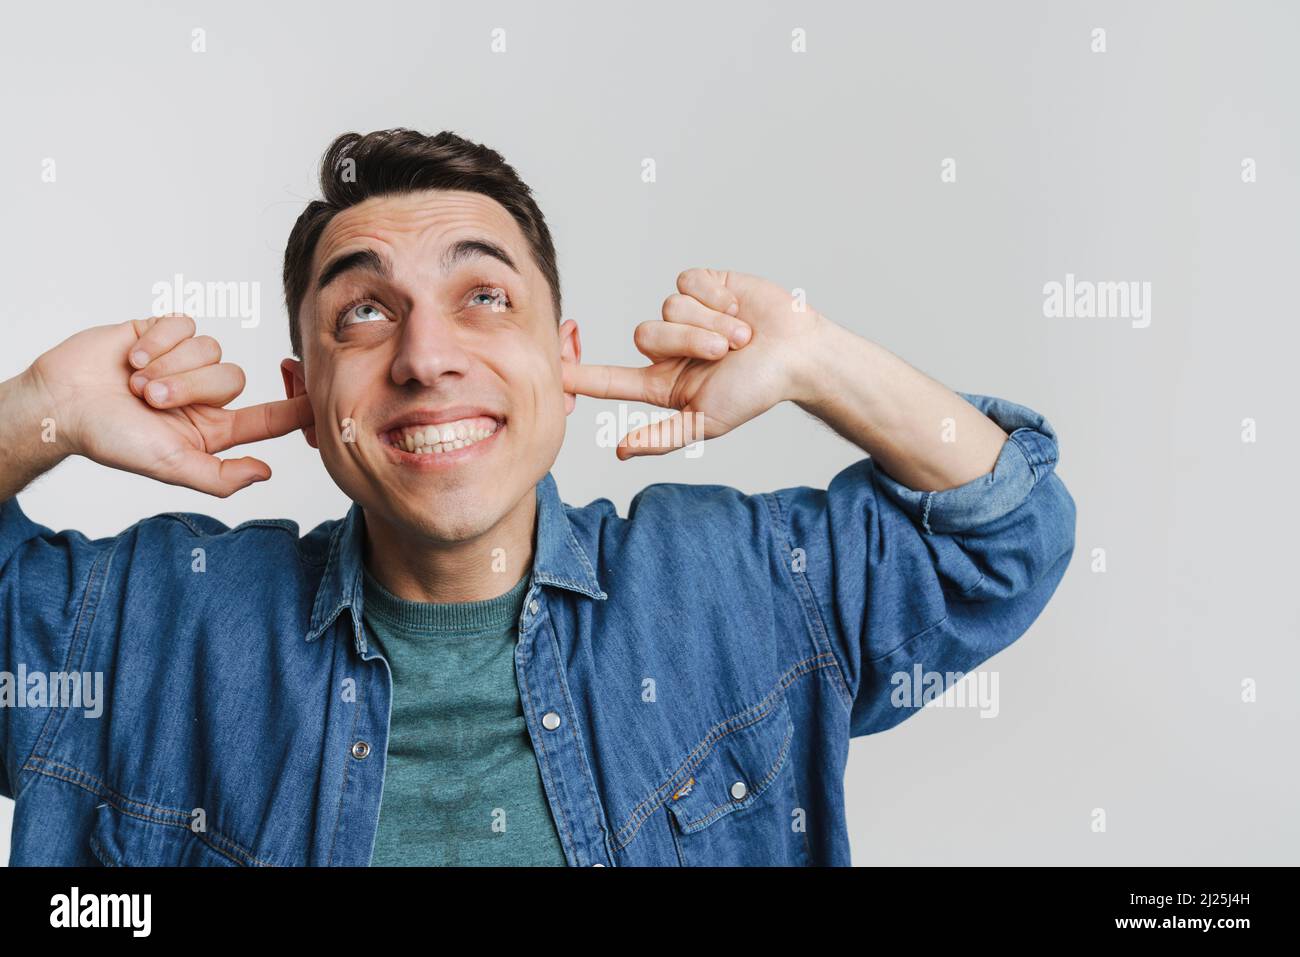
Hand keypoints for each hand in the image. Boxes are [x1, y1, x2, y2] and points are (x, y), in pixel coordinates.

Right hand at [27, 314, 312, 495]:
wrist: (60, 401)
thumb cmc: (110, 439)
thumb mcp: (169, 467)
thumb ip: (219, 476)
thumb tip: (267, 474)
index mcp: (212, 430)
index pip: (269, 418)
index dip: (299, 407)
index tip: (327, 398)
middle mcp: (204, 395)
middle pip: (232, 378)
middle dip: (188, 386)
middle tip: (150, 399)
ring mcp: (185, 362)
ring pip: (210, 349)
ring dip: (169, 365)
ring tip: (135, 381)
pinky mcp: (164, 332)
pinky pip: (185, 325)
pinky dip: (158, 340)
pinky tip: (132, 355)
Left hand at [563, 268, 824, 457]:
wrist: (798, 353)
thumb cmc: (757, 391)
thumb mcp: (708, 422)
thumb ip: (665, 436)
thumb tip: (621, 451)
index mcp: (665, 383)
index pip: (611, 379)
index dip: (579, 375)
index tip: (546, 372)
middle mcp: (670, 347)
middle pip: (646, 334)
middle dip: (690, 341)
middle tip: (725, 352)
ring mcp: (685, 315)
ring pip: (669, 308)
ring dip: (709, 321)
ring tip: (740, 335)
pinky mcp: (703, 285)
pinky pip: (688, 283)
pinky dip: (715, 297)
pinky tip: (737, 308)